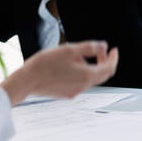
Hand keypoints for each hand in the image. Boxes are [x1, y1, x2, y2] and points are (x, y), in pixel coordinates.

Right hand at [0, 41, 118, 104]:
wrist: (27, 81)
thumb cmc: (46, 63)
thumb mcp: (69, 49)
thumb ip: (89, 47)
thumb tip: (104, 46)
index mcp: (87, 75)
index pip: (109, 68)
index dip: (113, 58)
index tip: (113, 50)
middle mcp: (84, 86)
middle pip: (102, 75)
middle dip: (103, 62)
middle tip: (99, 50)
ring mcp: (75, 92)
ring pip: (89, 78)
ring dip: (89, 66)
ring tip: (75, 55)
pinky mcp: (66, 94)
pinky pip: (79, 82)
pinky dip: (80, 73)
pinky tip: (67, 65)